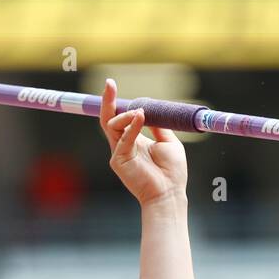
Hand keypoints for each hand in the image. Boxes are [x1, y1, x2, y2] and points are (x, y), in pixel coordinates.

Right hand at [100, 78, 187, 208]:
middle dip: (107, 101)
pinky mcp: (120, 160)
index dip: (116, 103)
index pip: (120, 118)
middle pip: (108, 119)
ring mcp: (119, 153)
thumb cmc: (171, 172)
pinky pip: (124, 139)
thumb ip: (159, 126)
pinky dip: (132, 126)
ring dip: (126, 115)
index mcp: (133, 140)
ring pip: (113, 126)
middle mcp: (123, 145)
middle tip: (109, 84)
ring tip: (140, 112)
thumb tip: (151, 110)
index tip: (112, 85)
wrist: (170, 193)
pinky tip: (140, 116)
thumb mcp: (168, 142)